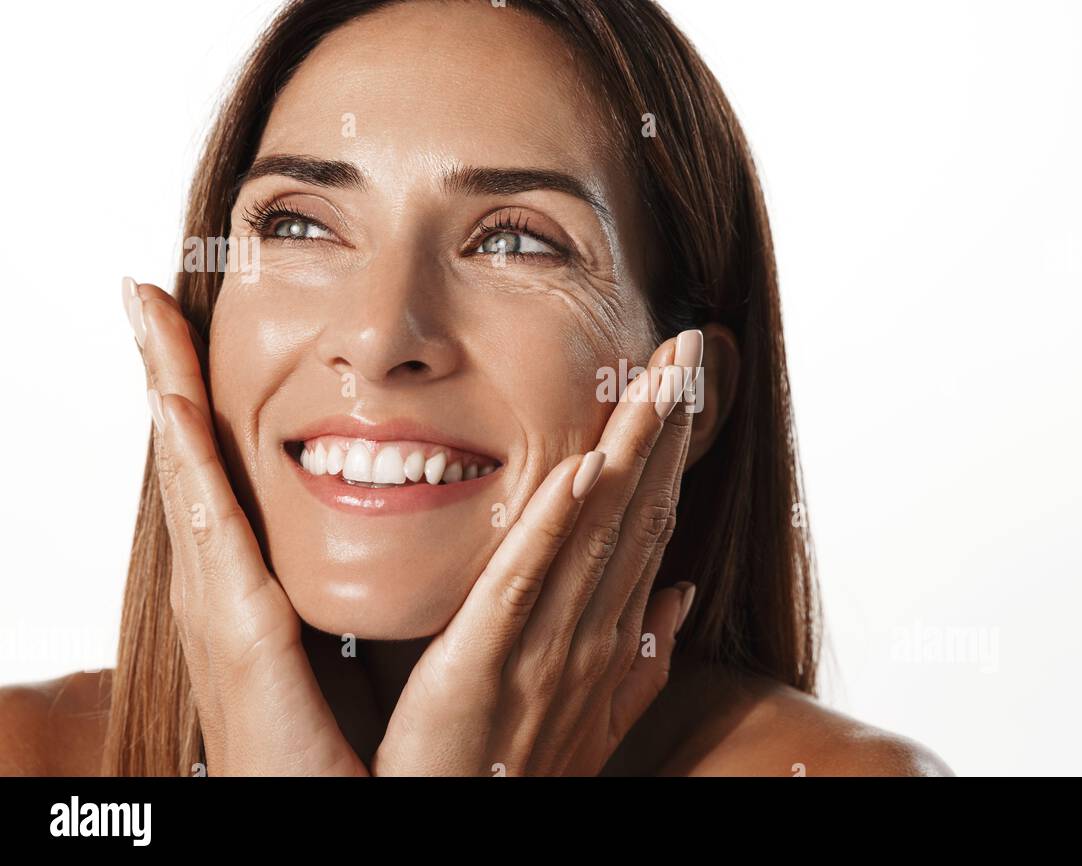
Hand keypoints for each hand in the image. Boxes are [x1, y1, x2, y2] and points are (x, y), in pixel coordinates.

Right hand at [124, 277, 367, 775]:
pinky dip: (188, 460)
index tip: (182, 322)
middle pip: (189, 461)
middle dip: (165, 373)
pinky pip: (208, 528)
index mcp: (252, 590)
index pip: (223, 475)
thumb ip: (364, 595)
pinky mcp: (234, 633)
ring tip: (145, 311)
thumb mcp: (346, 654)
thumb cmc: (337, 750)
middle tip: (141, 292)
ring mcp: (217, 608)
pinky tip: (175, 399)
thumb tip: (403, 542)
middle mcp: (224, 590)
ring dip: (166, 388)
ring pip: (186, 475)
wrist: (318, 820)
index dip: (199, 400)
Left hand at [371, 330, 703, 775]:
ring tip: (658, 376)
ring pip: (599, 529)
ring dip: (632, 448)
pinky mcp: (484, 662)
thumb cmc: (521, 777)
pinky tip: (580, 466)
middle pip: (638, 509)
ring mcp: (548, 647)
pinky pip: (523, 583)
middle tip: (691, 346)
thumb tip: (679, 594)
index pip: (649, 522)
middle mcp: (592, 631)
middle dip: (667, 424)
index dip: (671, 450)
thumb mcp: (596, 714)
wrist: (464, 831)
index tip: (687, 384)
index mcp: (608, 634)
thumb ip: (641, 654)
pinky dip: (554, 525)